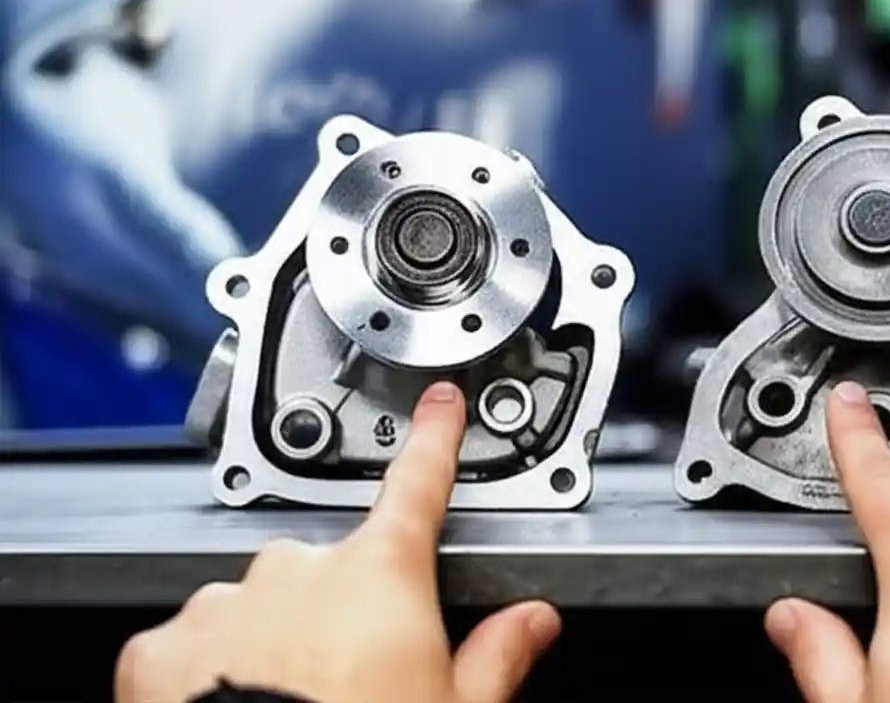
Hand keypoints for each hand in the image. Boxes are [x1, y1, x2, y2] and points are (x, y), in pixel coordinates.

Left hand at [115, 382, 559, 702]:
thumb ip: (495, 654)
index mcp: (381, 576)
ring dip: (275, 637)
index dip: (435, 440)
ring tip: (293, 696)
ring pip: (259, 602)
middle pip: (333, 567)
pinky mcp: (166, 644)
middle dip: (342, 606)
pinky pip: (196, 641)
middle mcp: (301, 571)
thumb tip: (533, 621)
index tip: (439, 406)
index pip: (419, 487)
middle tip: (353, 670)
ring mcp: (228, 602)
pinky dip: (212, 668)